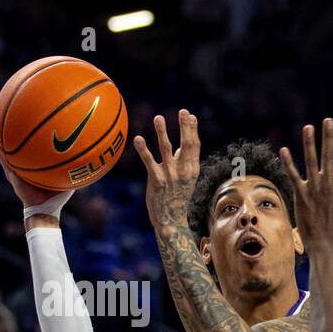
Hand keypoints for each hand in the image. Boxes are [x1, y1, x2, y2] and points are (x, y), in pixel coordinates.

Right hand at [0, 132, 65, 209]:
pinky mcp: (12, 176)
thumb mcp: (66, 181)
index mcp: (35, 173)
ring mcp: (16, 173)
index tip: (29, 132)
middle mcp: (24, 172)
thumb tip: (84, 159)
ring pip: (6, 156)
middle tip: (9, 126)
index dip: (29, 147)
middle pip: (18, 154)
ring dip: (1, 143)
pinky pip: (4, 160)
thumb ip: (72, 170)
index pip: (31, 157)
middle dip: (14, 141)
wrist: (44, 210)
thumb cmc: (56, 199)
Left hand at [134, 110, 200, 231]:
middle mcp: (184, 171)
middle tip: (183, 111)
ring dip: (162, 132)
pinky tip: (138, 138)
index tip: (190, 115)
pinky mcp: (157, 180)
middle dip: (185, 127)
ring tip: (158, 117)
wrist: (171, 219)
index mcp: (192, 169)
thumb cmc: (176, 197)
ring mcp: (170, 175)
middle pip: (186, 145)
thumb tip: (184, 142)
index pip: (194, 145)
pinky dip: (143, 150)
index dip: (192, 130)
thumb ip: (184, 160)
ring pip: (167, 149)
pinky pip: (149, 161)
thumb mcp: (185, 178)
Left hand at [279, 119, 332, 252]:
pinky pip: (293, 175)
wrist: (326, 244)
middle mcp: (329, 184)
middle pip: (329, 155)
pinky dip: (288, 163)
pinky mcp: (301, 195)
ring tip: (308, 127)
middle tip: (329, 120)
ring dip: (309, 143)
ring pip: (311, 161)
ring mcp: (314, 188)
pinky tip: (283, 149)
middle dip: (329, 137)